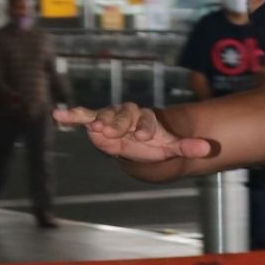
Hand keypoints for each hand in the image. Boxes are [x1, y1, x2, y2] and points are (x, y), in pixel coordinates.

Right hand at [52, 101, 217, 162]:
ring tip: (95, 128)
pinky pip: (84, 117)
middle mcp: (127, 114)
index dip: (144, 126)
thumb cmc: (155, 142)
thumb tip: (206, 149)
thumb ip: (186, 146)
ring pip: (105, 116)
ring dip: (99, 121)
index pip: (145, 119)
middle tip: (114, 132)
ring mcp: (111, 117)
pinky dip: (71, 116)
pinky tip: (58, 115)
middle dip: (119, 123)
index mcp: (146, 118)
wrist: (139, 139)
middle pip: (122, 115)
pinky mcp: (95, 122)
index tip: (143, 136)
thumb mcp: (171, 146)